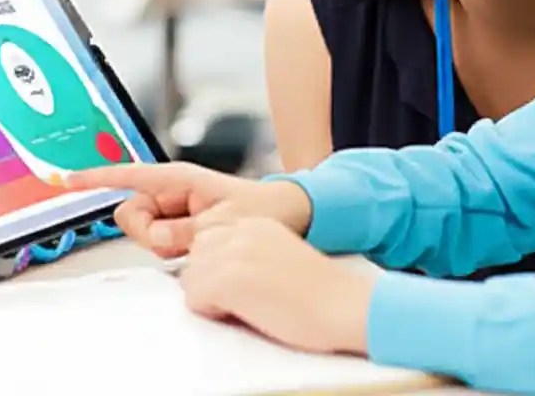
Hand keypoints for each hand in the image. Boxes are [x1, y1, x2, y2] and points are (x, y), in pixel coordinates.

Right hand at [66, 162, 312, 258]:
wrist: (289, 216)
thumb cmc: (262, 208)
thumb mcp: (223, 222)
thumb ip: (185, 232)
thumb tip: (158, 239)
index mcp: (179, 178)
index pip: (128, 176)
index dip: (95, 178)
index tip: (64, 178)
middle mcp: (171, 193)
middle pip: (131, 215)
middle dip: (149, 232)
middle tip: (185, 239)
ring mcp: (174, 212)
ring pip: (143, 234)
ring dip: (165, 244)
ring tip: (200, 240)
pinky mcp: (179, 229)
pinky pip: (159, 243)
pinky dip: (172, 249)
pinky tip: (196, 246)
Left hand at [181, 217, 375, 354]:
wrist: (344, 305)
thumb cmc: (322, 293)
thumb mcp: (282, 254)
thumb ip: (249, 252)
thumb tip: (216, 270)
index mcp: (256, 223)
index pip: (207, 236)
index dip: (214, 264)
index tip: (235, 282)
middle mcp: (242, 231)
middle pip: (194, 255)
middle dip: (207, 279)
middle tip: (239, 298)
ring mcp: (234, 253)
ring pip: (190, 277)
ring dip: (209, 296)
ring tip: (244, 305)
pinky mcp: (229, 279)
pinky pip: (194, 298)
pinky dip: (212, 312)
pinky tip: (245, 312)